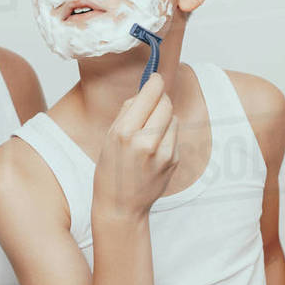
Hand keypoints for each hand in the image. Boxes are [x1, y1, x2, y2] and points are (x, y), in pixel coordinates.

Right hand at [92, 73, 178, 223]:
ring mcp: (163, 153)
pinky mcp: (174, 161)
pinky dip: (167, 135)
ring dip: (164, 119)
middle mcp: (145, 142)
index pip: (150, 95)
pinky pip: (175, 135)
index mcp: (125, 132)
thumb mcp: (109, 137)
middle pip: (166, 103)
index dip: (155, 83)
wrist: (120, 206)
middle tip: (151, 105)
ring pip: (173, 118)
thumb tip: (146, 91)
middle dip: (160, 100)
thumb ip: (128, 112)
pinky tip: (154, 149)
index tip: (156, 78)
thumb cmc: (110, 170)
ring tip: (149, 133)